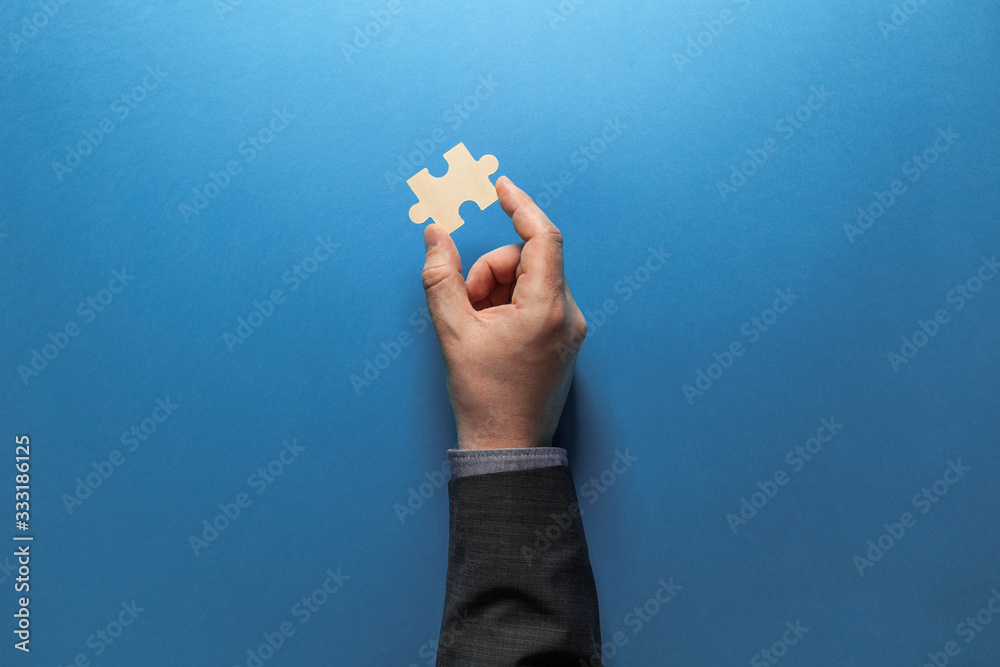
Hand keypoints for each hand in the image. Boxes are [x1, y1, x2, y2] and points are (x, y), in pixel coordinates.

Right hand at [420, 176, 587, 449]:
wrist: (507, 446)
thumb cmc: (483, 395)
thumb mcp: (453, 332)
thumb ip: (441, 278)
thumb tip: (436, 235)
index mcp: (546, 309)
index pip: (542, 238)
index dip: (521, 206)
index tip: (500, 186)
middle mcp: (568, 314)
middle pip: (528, 260)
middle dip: (490, 272)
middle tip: (466, 306)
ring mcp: (570, 328)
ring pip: (530, 280)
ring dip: (496, 291)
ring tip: (477, 328)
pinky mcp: (564, 339)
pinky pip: (536, 300)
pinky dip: (509, 305)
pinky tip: (491, 333)